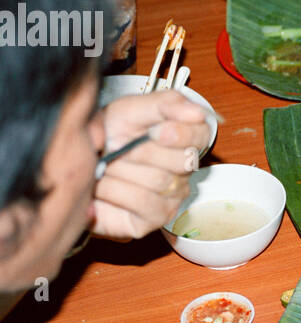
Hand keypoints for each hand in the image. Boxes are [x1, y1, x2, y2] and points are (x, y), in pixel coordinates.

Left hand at [92, 91, 211, 239]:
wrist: (76, 165)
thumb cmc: (106, 136)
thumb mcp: (130, 110)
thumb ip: (165, 104)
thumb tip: (196, 112)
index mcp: (183, 137)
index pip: (202, 135)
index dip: (182, 133)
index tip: (155, 130)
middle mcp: (184, 169)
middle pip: (181, 160)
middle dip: (140, 150)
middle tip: (116, 146)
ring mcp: (173, 196)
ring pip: (159, 180)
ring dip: (121, 169)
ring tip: (105, 165)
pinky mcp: (155, 218)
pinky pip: (144, 202)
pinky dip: (115, 190)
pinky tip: (102, 185)